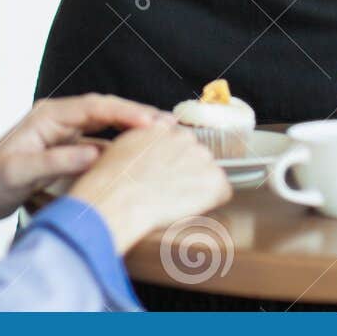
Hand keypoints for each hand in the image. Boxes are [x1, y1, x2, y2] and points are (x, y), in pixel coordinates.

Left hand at [0, 94, 168, 242]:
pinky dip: (120, 145)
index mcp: (47, 116)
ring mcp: (62, 133)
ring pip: (106, 125)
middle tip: (172, 125)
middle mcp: (57, 119)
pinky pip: (99, 141)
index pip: (94, 107)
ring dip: (133, 129)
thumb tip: (94, 154)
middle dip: (138, 115)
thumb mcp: (19, 173)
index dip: (125, 112)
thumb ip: (55, 162)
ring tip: (165, 136)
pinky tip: (139, 153)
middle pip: (105, 110)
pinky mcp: (65, 149)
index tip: (153, 121)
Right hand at [66, 124, 231, 252]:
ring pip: (208, 173)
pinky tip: (190, 207)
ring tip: (175, 200)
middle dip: (187, 172)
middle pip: (195, 156)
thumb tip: (156, 143)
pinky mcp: (214, 179)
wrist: (120, 198)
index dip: (172, 162)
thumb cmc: (114, 181)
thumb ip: (145, 139)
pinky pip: (222, 192)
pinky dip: (211, 201)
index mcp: (162, 127)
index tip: (165, 174)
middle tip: (168, 191)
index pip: (179, 141)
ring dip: (198, 186)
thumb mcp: (124, 147)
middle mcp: (185, 137)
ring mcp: (202, 157)